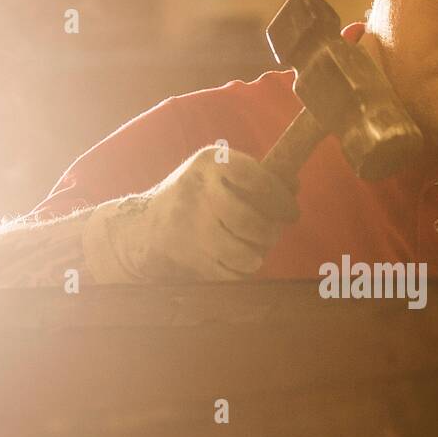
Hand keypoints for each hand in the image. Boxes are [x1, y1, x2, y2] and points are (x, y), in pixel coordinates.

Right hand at [110, 145, 299, 282]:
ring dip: (257, 255)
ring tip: (256, 250)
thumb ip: (256, 176)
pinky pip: (230, 273)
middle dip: (270, 232)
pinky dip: (242, 272)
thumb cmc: (196, 197)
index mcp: (210, 163)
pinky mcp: (188, 257)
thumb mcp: (218, 174)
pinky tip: (240, 263)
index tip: (291, 211)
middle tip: (273, 234)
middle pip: (248, 220)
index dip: (279, 196)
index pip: (253, 176)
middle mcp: (198, 192)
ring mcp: (190, 227)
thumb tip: (294, 184)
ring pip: (242, 252)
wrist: (144, 227)